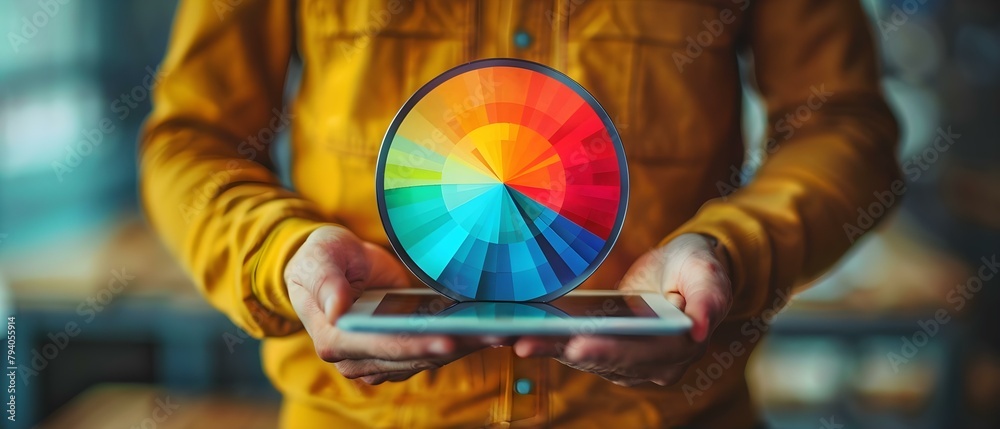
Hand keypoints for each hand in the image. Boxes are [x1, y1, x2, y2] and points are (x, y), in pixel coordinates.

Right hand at [285, 225, 503, 383]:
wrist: (331, 265)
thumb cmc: (321, 258)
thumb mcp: (318, 258)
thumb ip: (325, 282)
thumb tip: (337, 309)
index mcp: (334, 340)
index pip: (383, 347)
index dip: (417, 345)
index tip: (450, 339)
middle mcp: (357, 359)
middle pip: (414, 358)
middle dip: (455, 346)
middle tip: (492, 333)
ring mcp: (381, 359)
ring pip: (429, 359)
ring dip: (466, 346)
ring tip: (500, 331)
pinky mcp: (401, 351)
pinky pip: (435, 350)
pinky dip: (462, 340)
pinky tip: (489, 328)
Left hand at [513, 233, 732, 386]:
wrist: (685, 270)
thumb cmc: (697, 267)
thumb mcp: (708, 274)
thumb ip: (709, 300)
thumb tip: (699, 328)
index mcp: (676, 350)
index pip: (638, 354)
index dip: (607, 350)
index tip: (578, 344)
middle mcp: (649, 365)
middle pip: (600, 359)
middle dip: (561, 350)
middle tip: (524, 343)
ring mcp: (624, 360)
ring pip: (580, 356)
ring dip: (544, 347)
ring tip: (508, 335)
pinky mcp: (603, 348)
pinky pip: (571, 345)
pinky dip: (544, 338)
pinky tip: (512, 329)